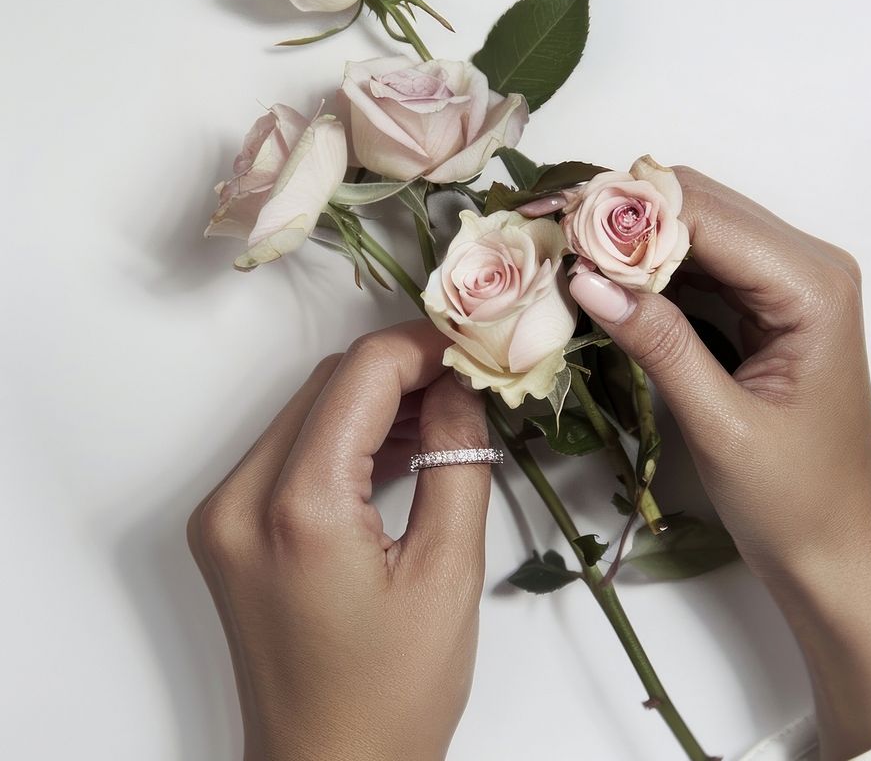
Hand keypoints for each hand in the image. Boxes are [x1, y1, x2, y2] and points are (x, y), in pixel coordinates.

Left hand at [187, 321, 490, 760]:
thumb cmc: (395, 696)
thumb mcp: (449, 573)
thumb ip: (457, 458)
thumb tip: (463, 383)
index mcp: (295, 510)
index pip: (360, 374)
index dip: (423, 346)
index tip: (474, 347)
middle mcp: (239, 499)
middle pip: (328, 384)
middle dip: (402, 370)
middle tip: (469, 381)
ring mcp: (224, 514)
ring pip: (310, 410)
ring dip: (377, 401)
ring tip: (447, 416)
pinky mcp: (229, 528)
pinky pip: (294, 449)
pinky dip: (348, 436)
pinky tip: (402, 449)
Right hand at [568, 166, 870, 759]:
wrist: (832, 554)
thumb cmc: (794, 500)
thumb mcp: (719, 422)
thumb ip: (657, 342)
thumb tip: (586, 278)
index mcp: (812, 286)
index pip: (707, 215)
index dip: (626, 212)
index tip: (554, 218)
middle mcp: (806, 266)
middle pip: (700, 207)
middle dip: (622, 217)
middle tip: (548, 232)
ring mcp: (785, 283)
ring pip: (693, 230)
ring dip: (629, 240)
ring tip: (562, 253)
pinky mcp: (762, 306)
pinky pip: (697, 267)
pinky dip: (647, 271)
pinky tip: (601, 282)